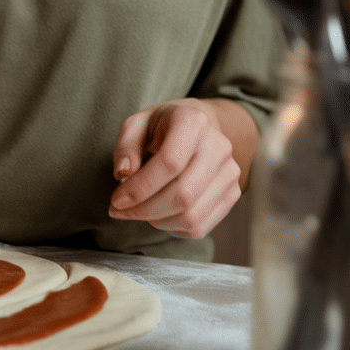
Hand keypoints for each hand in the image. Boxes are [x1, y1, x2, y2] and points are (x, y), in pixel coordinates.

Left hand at [108, 99, 243, 239]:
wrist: (197, 128)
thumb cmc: (162, 127)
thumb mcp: (137, 125)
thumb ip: (126, 147)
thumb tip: (124, 174)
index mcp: (193, 122)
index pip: (170, 162)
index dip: (140, 187)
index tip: (116, 200)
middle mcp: (218, 147)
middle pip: (183, 194)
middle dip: (145, 210)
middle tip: (121, 211)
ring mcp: (229, 172)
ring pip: (192, 216)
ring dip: (157, 222)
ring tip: (138, 211)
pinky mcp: (232, 194)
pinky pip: (200, 226)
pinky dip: (172, 228)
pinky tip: (158, 215)